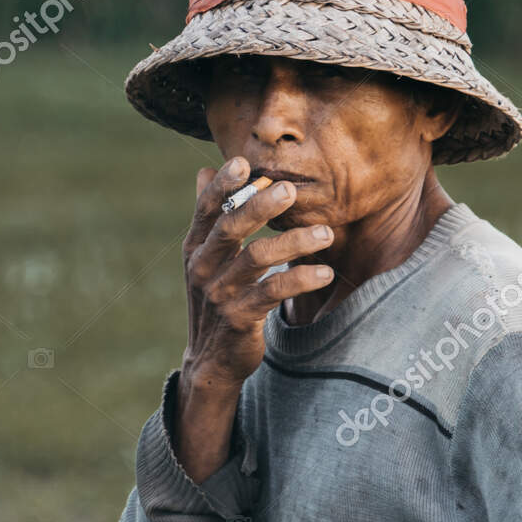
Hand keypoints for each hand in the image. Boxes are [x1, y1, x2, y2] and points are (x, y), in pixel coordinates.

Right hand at [182, 155, 335, 390]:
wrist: (211, 359)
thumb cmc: (217, 299)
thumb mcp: (205, 259)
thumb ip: (211, 218)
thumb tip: (203, 171)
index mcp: (195, 247)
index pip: (207, 210)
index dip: (222, 186)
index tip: (243, 162)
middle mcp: (202, 267)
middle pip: (231, 228)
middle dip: (259, 207)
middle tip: (289, 191)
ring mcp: (220, 293)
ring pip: (257, 258)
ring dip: (294, 242)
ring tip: (326, 233)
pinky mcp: (239, 317)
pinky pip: (273, 292)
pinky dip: (301, 279)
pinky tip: (325, 272)